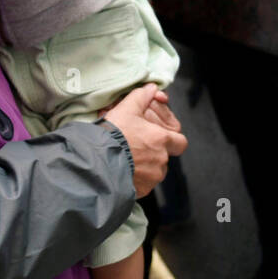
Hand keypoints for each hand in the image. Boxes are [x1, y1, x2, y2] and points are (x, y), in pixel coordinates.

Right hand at [103, 83, 186, 197]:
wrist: (96, 161)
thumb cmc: (113, 134)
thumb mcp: (126, 109)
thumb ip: (141, 97)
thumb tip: (151, 88)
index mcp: (162, 140)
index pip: (181, 142)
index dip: (173, 140)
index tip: (161, 139)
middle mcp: (161, 161)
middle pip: (165, 157)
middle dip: (154, 153)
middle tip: (137, 148)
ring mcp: (152, 178)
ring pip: (154, 172)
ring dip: (145, 167)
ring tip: (127, 159)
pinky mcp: (141, 191)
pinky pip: (143, 185)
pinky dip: (136, 179)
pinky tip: (122, 171)